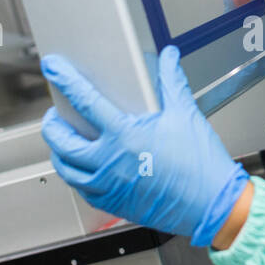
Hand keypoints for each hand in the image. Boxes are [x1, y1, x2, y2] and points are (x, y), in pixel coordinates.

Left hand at [40, 47, 250, 246]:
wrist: (212, 206)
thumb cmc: (201, 167)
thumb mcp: (185, 115)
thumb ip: (172, 82)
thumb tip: (168, 58)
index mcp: (126, 136)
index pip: (84, 101)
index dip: (64, 80)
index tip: (54, 69)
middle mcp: (110, 163)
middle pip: (62, 140)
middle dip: (52, 123)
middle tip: (55, 113)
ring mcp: (108, 186)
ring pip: (66, 168)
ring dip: (59, 151)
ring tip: (64, 140)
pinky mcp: (113, 204)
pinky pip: (81, 189)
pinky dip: (75, 175)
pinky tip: (83, 167)